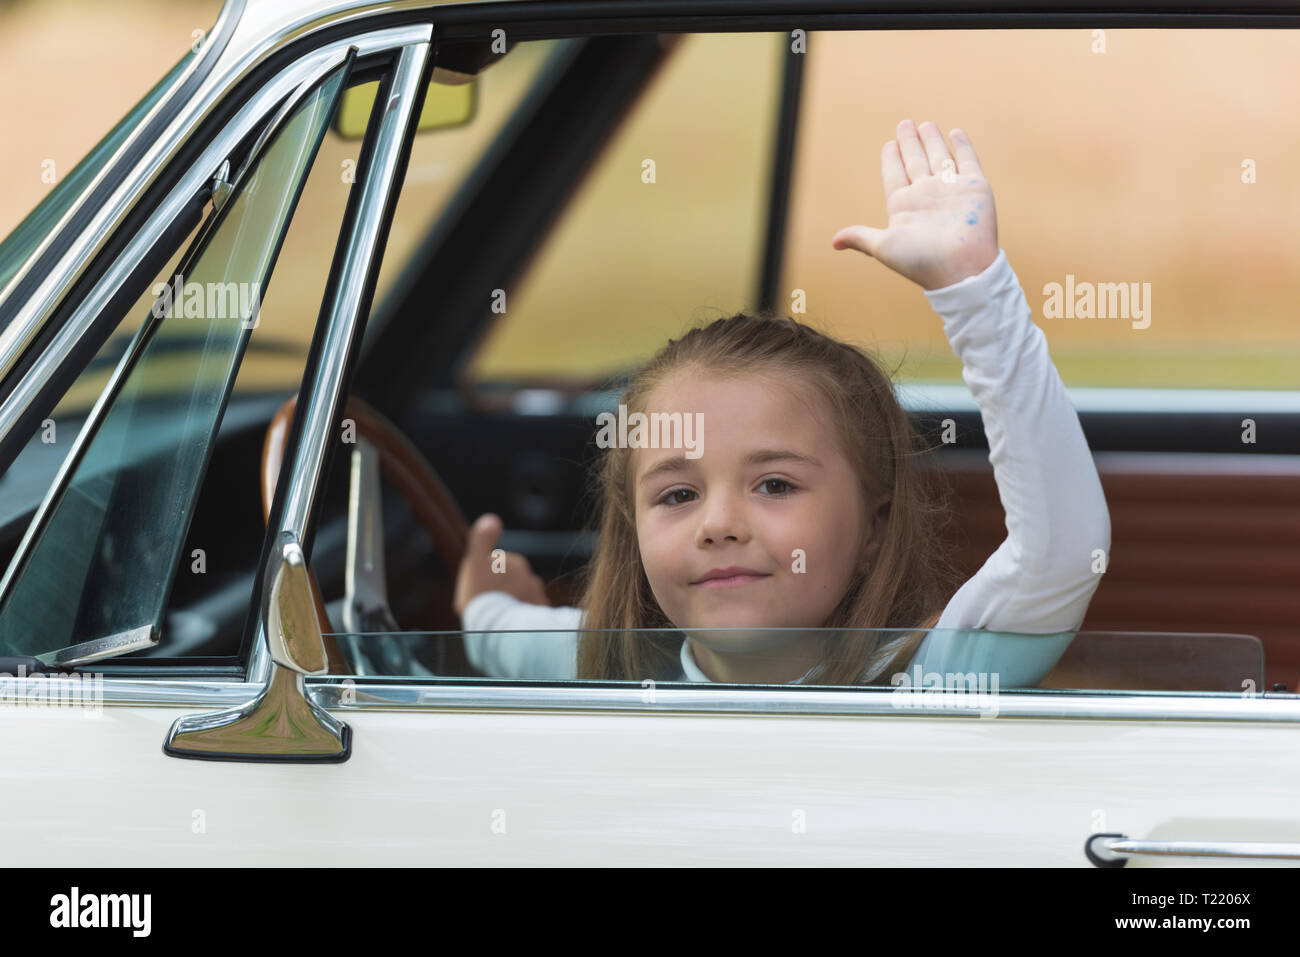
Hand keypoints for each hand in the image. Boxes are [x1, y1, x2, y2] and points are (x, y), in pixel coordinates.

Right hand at [453, 513, 550, 618]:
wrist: (501, 628)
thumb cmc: (483, 595)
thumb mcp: (475, 563)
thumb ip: (482, 538)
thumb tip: (492, 518)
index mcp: (514, 562)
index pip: (498, 566)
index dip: (486, 577)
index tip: (480, 588)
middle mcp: (529, 576)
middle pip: (511, 581)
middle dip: (502, 590)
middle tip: (488, 604)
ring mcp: (537, 596)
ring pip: (521, 597)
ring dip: (512, 603)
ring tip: (499, 617)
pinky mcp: (540, 614)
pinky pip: (529, 613)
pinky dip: (522, 616)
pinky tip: (511, 624)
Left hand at [832, 119, 997, 289]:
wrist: (961, 269)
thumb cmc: (921, 260)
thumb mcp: (883, 247)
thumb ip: (861, 237)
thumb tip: (834, 242)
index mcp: (904, 205)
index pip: (895, 175)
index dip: (891, 159)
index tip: (888, 144)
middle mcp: (926, 195)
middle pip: (915, 161)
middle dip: (910, 142)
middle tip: (904, 123)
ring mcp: (950, 189)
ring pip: (939, 157)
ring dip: (932, 140)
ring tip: (925, 125)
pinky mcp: (974, 186)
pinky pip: (967, 160)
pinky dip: (962, 146)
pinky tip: (955, 133)